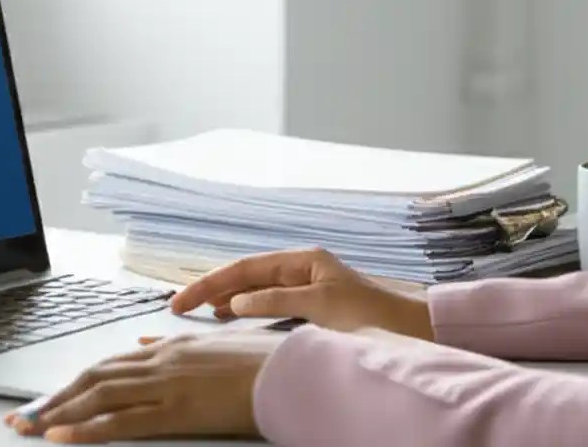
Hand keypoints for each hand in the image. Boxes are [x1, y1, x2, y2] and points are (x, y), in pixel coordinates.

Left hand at [5, 331, 282, 442]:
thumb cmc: (266, 360)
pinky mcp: (175, 411)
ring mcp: (166, 385)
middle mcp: (161, 362)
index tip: (52, 395)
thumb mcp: (220, 344)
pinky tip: (59, 437)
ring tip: (28, 427)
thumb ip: (179, 346)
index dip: (77, 381)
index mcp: (173, 348)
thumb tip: (146, 345)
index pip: (111, 364)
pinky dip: (85, 430)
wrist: (292, 370)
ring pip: (97, 398)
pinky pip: (120, 422)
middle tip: (23, 416)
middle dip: (54, 398)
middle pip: (93, 379)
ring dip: (57, 413)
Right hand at [168, 247, 434, 339]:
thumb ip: (275, 301)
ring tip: (198, 312)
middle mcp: (301, 268)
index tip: (182, 300)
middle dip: (212, 288)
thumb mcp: (320, 305)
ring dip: (226, 299)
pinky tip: (230, 316)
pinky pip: (267, 302)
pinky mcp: (310, 305)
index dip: (210, 283)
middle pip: (245, 276)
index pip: (244, 268)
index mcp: (302, 259)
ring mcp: (305, 285)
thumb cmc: (370, 313)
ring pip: (254, 290)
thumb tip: (235, 302)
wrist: (408, 329)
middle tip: (179, 307)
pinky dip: (245, 309)